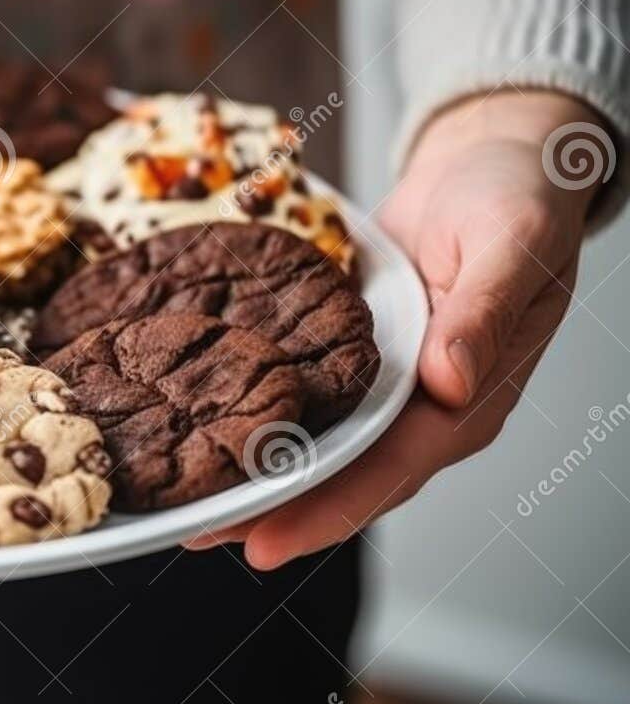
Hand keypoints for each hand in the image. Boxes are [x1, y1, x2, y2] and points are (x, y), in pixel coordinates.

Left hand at [188, 90, 605, 568]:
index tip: (267, 542)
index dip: (328, 509)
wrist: (490, 161)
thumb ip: (482, 315)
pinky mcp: (358, 360)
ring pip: (320, 448)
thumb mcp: (510, 245)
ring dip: (260, 478)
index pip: (392, 470)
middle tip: (200, 535)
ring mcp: (391, 387)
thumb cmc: (514, 199)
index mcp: (470, 397)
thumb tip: (449, 383)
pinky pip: (308, 400)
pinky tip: (210, 429)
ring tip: (189, 506)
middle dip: (276, 512)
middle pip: (345, 476)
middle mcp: (427, 407)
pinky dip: (263, 417)